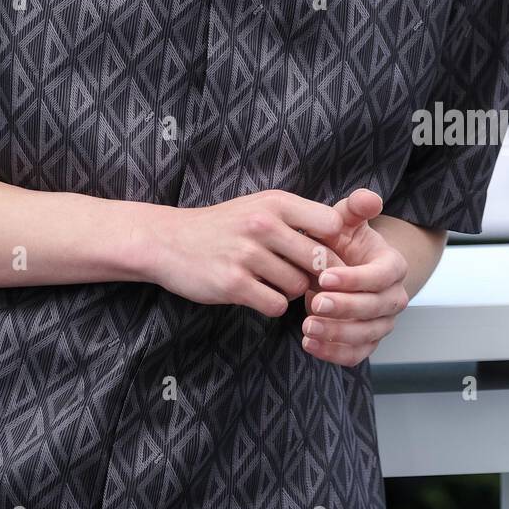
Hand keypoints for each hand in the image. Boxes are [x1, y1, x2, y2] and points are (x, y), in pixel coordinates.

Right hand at [149, 190, 343, 316]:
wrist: (168, 240)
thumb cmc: (223, 225)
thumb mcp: (260, 206)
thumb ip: (297, 218)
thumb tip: (341, 241)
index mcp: (275, 202)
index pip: (331, 224)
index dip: (333, 244)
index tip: (320, 254)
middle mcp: (263, 224)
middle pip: (319, 261)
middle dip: (314, 275)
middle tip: (300, 277)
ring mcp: (247, 254)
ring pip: (299, 287)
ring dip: (291, 291)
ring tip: (271, 282)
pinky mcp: (233, 284)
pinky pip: (275, 306)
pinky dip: (271, 305)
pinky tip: (256, 294)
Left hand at [301, 188, 409, 366]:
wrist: (338, 266)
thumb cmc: (341, 240)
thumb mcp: (344, 220)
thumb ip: (355, 208)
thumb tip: (370, 197)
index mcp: (392, 265)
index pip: (381, 276)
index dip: (355, 279)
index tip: (325, 277)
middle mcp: (394, 297)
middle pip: (375, 308)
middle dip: (345, 308)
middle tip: (315, 303)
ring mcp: (382, 322)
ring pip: (366, 335)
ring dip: (337, 334)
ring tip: (307, 327)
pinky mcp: (367, 341)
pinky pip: (356, 354)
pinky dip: (334, 353)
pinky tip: (309, 344)